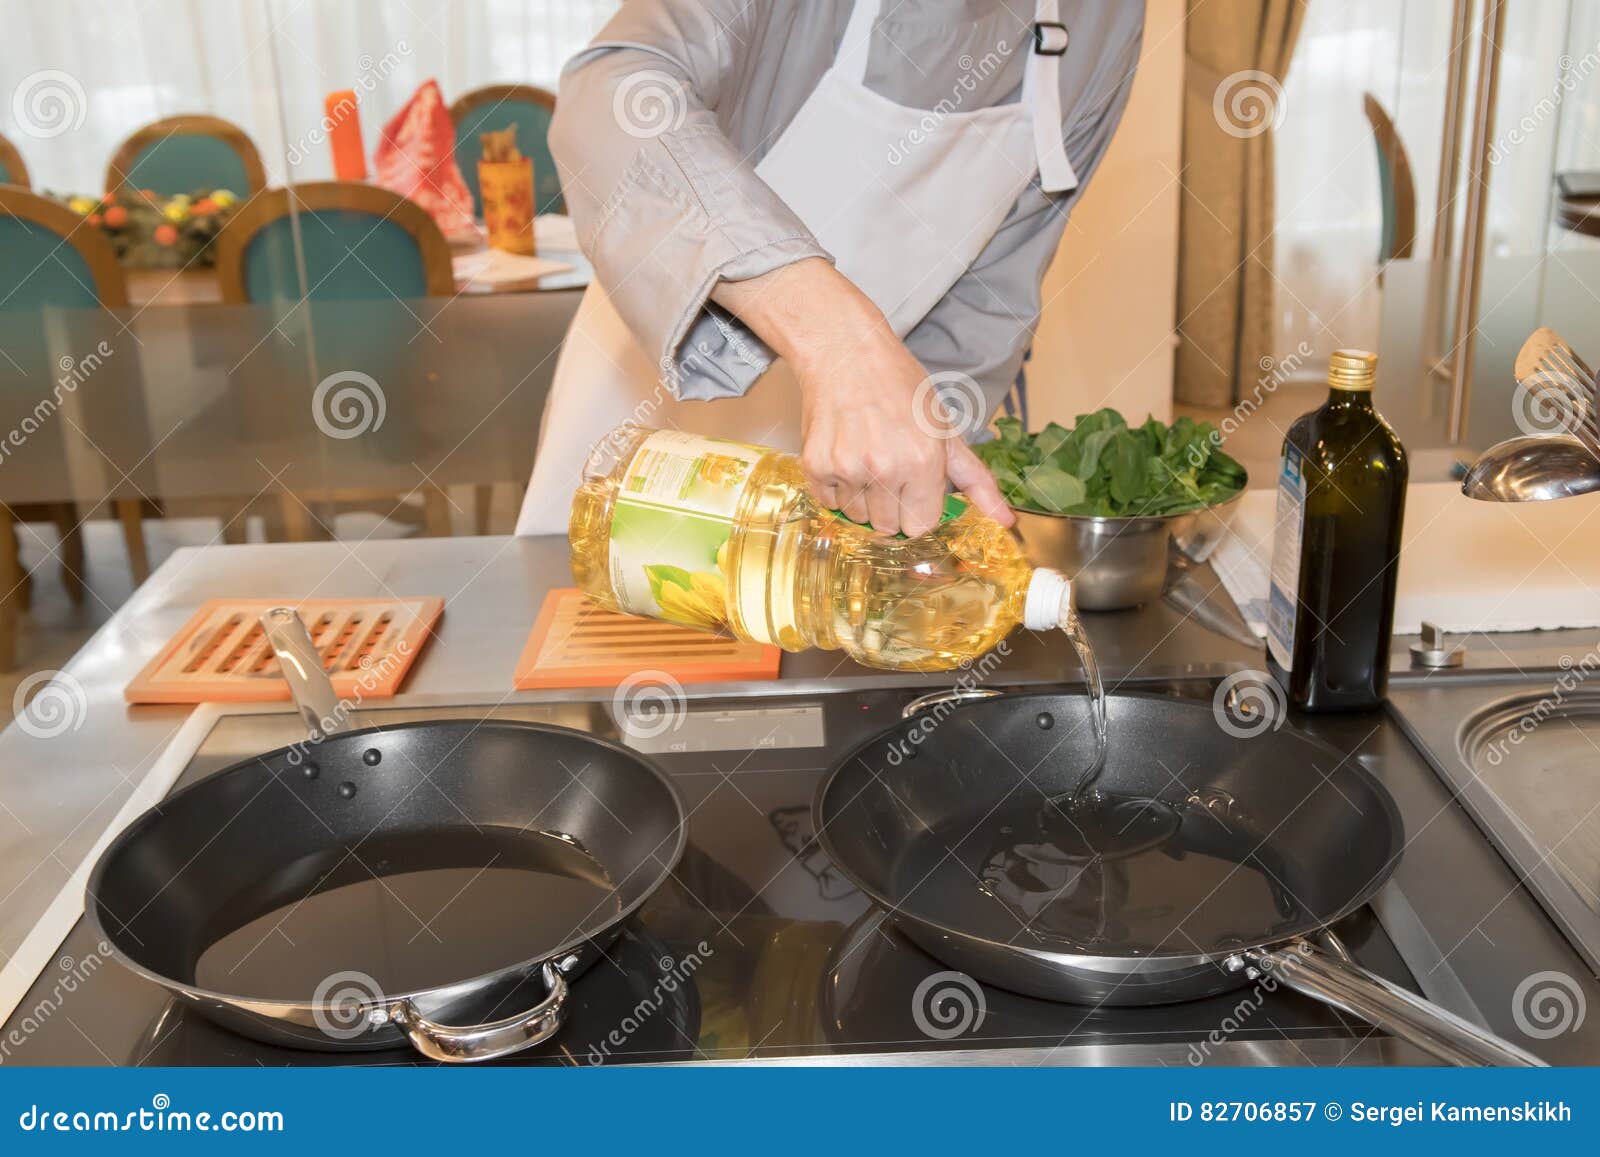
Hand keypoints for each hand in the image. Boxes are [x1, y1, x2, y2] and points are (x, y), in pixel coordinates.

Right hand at [711, 260, 1013, 535]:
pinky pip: (828, 503)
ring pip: (857, 517)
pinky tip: (845, 456)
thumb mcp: (945, 431)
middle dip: (891, 507)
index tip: (915, 488)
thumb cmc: (900, 387)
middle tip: (889, 468)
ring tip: (866, 458)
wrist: (846, 352)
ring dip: (863, 498)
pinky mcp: (816, 465)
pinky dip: (836, 488)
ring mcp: (847, 468)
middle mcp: (885, 469)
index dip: (919, 509)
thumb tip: (1008, 521)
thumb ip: (977, 481)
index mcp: (923, 462)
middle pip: (888, 528)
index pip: (920, 527)